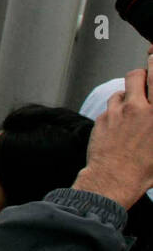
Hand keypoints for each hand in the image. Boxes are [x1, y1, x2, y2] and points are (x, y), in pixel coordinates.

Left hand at [73, 60, 152, 207]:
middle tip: (146, 74)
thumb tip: (151, 110)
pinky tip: (121, 120)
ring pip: (122, 89)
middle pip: (138, 74)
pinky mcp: (102, 118)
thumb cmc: (144, 169)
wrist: (114, 179)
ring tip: (134, 104)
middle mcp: (140, 109)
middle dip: (143, 71)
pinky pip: (111, 105)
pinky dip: (116, 108)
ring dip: (129, 93)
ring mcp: (118, 112)